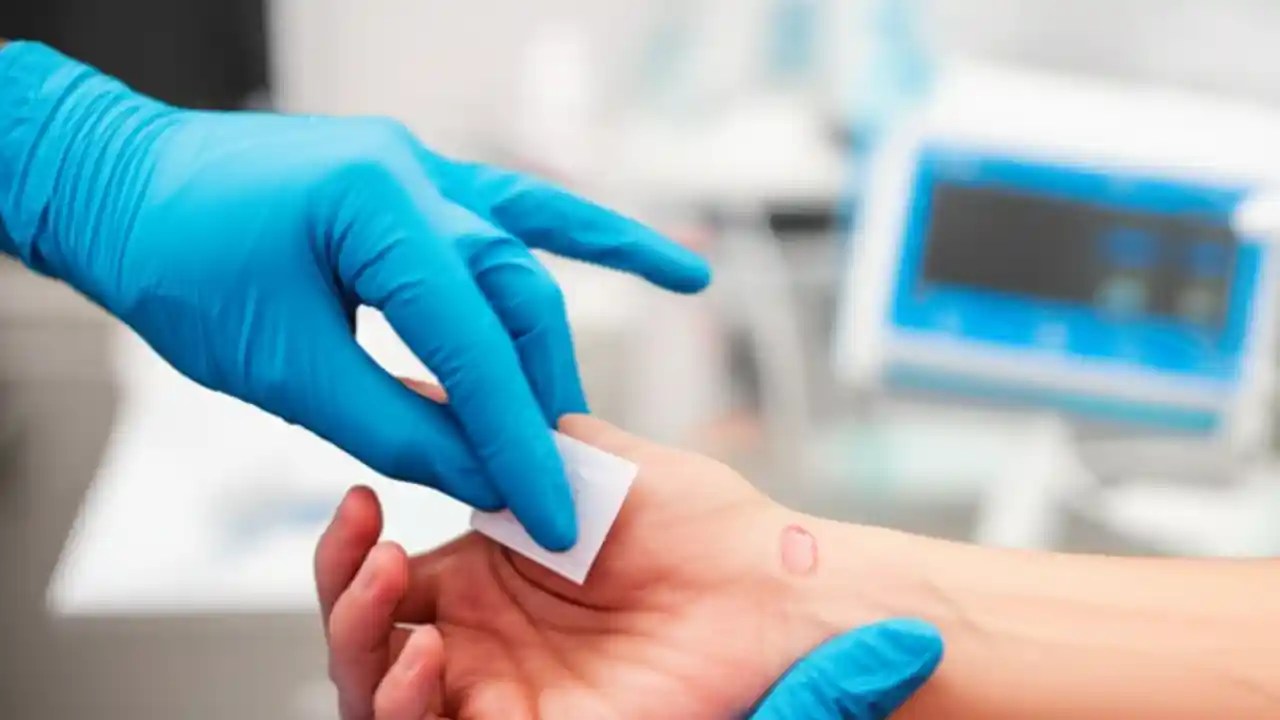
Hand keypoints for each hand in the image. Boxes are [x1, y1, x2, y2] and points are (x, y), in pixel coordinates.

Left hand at [0, 42, 709, 549]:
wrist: (125, 191)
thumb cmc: (178, 264)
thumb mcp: (281, 366)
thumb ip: (393, 424)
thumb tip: (481, 472)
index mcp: (375, 205)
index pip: (473, 340)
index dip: (514, 434)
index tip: (549, 505)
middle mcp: (416, 175)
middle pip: (517, 298)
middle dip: (538, 399)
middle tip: (554, 481)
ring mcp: (427, 172)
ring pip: (528, 262)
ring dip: (557, 347)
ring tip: (586, 426)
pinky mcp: (426, 188)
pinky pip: (523, 213)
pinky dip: (592, 240)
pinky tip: (667, 264)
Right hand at [315, 411, 940, 718]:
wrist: (768, 589)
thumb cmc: (698, 525)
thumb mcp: (588, 457)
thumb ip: (504, 431)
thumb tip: (435, 376)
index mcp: (486, 576)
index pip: (380, 575)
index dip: (349, 547)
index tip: (358, 499)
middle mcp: (482, 639)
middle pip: (364, 641)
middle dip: (345, 598)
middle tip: (373, 549)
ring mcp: (500, 692)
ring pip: (376, 694)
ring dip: (359, 647)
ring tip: (390, 583)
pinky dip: (401, 705)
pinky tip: (424, 657)